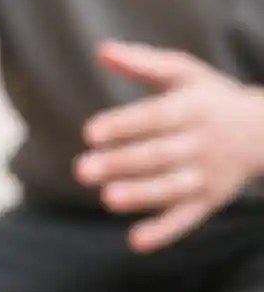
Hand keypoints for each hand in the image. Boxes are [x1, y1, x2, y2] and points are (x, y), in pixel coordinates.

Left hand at [77, 41, 263, 251]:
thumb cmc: (209, 98)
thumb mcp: (184, 74)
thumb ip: (143, 63)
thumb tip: (101, 50)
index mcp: (193, 108)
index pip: (155, 117)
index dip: (123, 125)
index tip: (90, 133)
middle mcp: (201, 142)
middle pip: (157, 155)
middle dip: (120, 163)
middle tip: (82, 170)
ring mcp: (206, 174)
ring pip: (171, 188)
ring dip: (140, 196)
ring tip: (107, 199)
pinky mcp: (208, 201)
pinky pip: (187, 219)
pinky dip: (164, 232)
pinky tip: (136, 242)